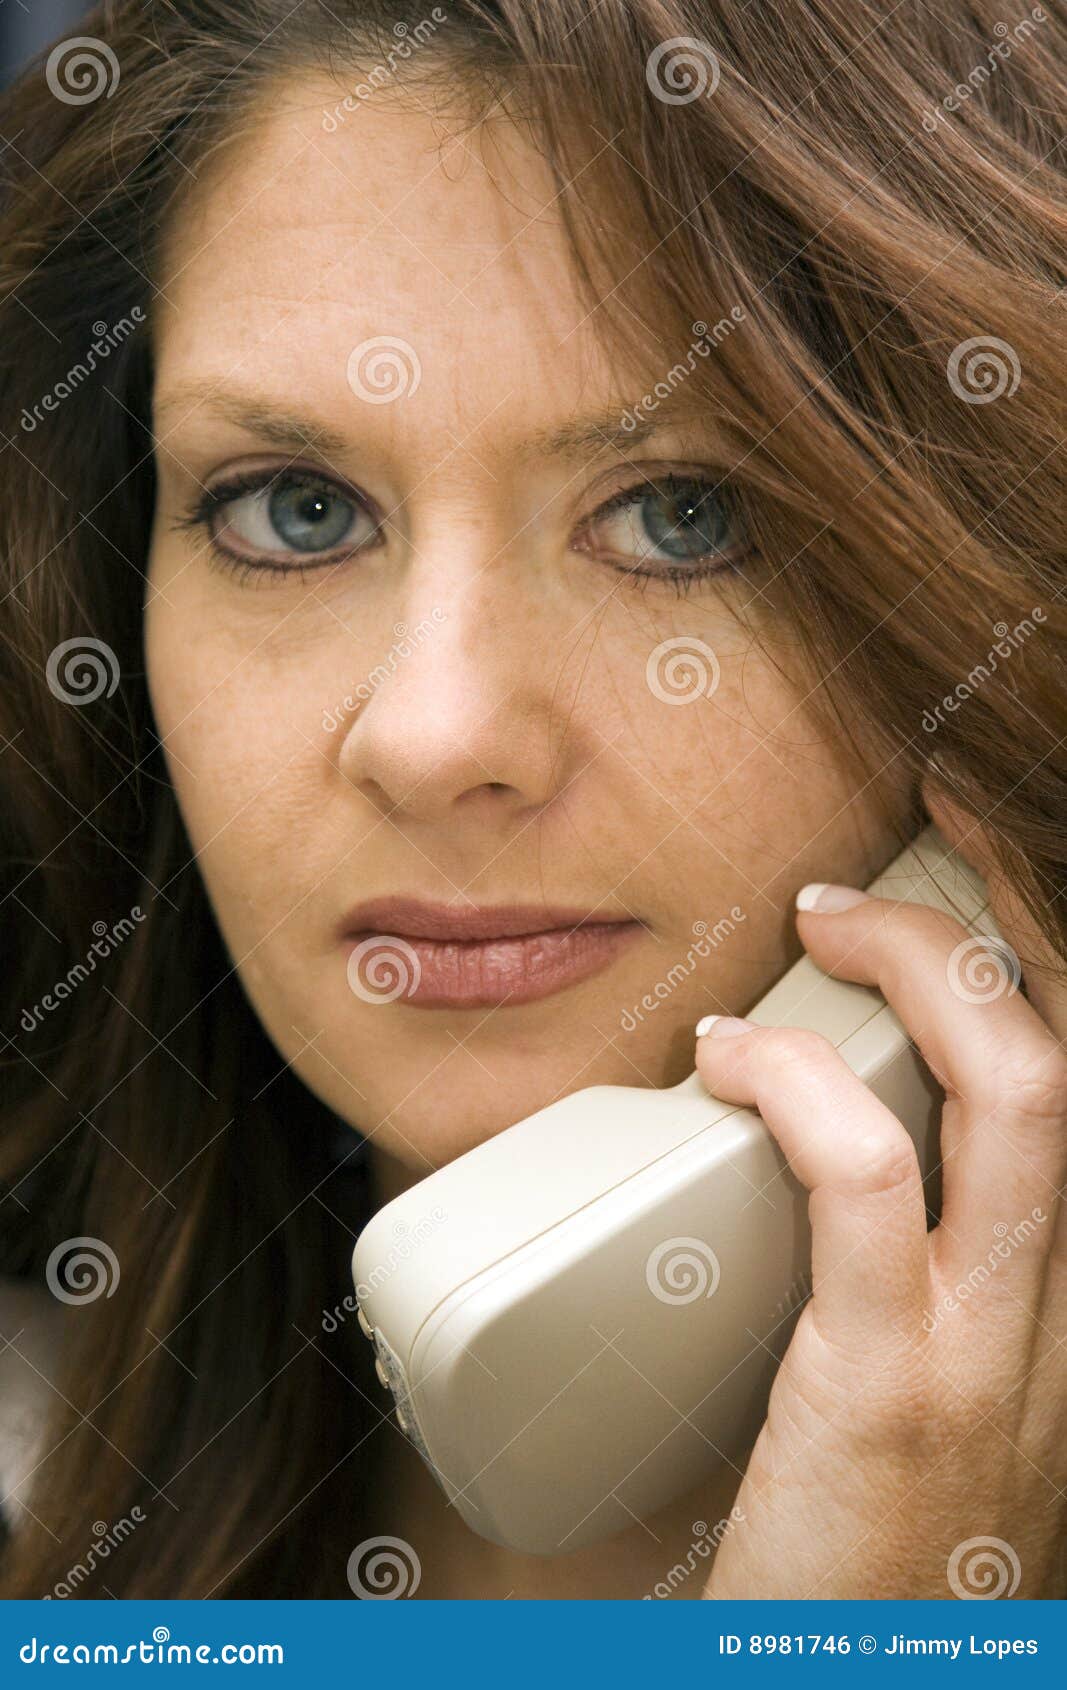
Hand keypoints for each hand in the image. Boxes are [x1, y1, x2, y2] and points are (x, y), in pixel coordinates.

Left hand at [694, 802, 1066, 1598]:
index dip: (1041, 967)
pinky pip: (865, 1183)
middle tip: (857, 890)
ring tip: (814, 930)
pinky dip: (792, 1087)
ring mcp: (995, 1357)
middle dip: (985, 932)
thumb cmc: (856, 1556)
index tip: (967, 874)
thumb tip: (800, 1148)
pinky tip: (724, 1063)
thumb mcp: (926, 1406)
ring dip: (915, 972)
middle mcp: (1063, 1319)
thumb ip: (904, 1290)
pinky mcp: (894, 1393)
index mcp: (1062, 1310)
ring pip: (1018, 1093)